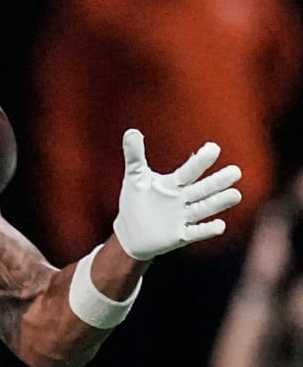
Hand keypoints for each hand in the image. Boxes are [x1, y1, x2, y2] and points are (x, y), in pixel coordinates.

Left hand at [112, 129, 241, 260]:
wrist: (130, 233)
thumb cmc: (136, 201)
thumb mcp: (134, 177)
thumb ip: (135, 155)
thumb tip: (131, 131)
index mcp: (173, 184)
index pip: (189, 171)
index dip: (199, 161)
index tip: (213, 148)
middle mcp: (182, 199)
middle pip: (202, 189)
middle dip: (218, 181)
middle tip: (236, 171)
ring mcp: (182, 218)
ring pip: (203, 208)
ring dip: (219, 203)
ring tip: (236, 194)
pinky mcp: (179, 236)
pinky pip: (195, 233)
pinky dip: (207, 230)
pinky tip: (220, 226)